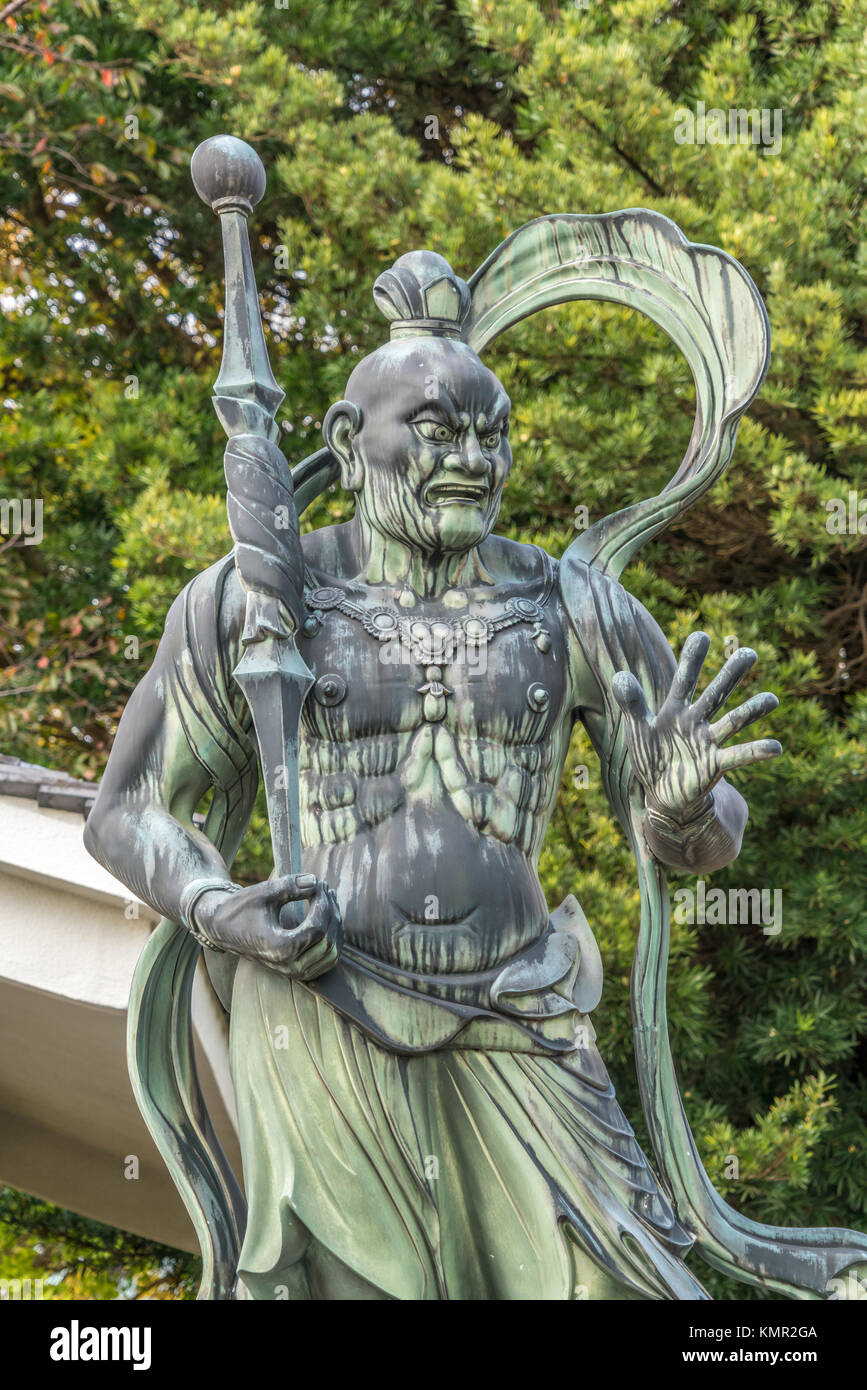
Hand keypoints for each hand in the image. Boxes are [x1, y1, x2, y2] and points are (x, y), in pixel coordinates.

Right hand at [194, 873, 341, 980]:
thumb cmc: (240, 910)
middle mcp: (288, 965)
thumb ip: (289, 886)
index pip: (317, 927)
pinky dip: (333, 938)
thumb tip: (315, 881)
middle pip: (328, 940)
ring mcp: (294, 972)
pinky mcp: (298, 971)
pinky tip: (328, 916)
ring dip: (335, 925)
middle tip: (325, 888)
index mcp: (279, 948)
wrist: (222, 929)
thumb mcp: (262, 893)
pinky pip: (327, 961)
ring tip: (329, 899)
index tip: (319, 884)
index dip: (323, 902)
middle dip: (331, 911)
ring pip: (332, 954)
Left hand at [611, 632, 781, 820]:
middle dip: (731, 674)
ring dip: (752, 711)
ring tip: (773, 699)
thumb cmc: (652, 755)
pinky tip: (776, 747)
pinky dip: (756, 752)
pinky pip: (738, 756)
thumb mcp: (638, 728)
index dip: (692, 659)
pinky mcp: (716, 765)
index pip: (684, 679)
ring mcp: (709, 742)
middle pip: (716, 693)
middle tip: (749, 653)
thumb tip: (620, 675)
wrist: (663, 793)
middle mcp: (696, 721)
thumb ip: (631, 703)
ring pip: (733, 722)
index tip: (702, 636)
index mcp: (676, 709)